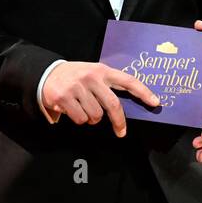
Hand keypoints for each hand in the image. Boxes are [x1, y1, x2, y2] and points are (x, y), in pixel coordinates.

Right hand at [41, 61, 158, 136]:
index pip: (128, 80)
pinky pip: (80, 119)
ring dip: (92, 119)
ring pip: (96, 115)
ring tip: (84, 109)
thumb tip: (127, 105)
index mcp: (102, 70)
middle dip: (119, 121)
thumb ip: (107, 85)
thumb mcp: (92, 73)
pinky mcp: (64, 97)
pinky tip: (73, 110)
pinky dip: (79, 120)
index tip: (155, 102)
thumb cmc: (75, 76)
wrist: (46, 73)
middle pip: (113, 104)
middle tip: (121, 132)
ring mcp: (77, 87)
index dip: (143, 92)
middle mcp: (91, 77)